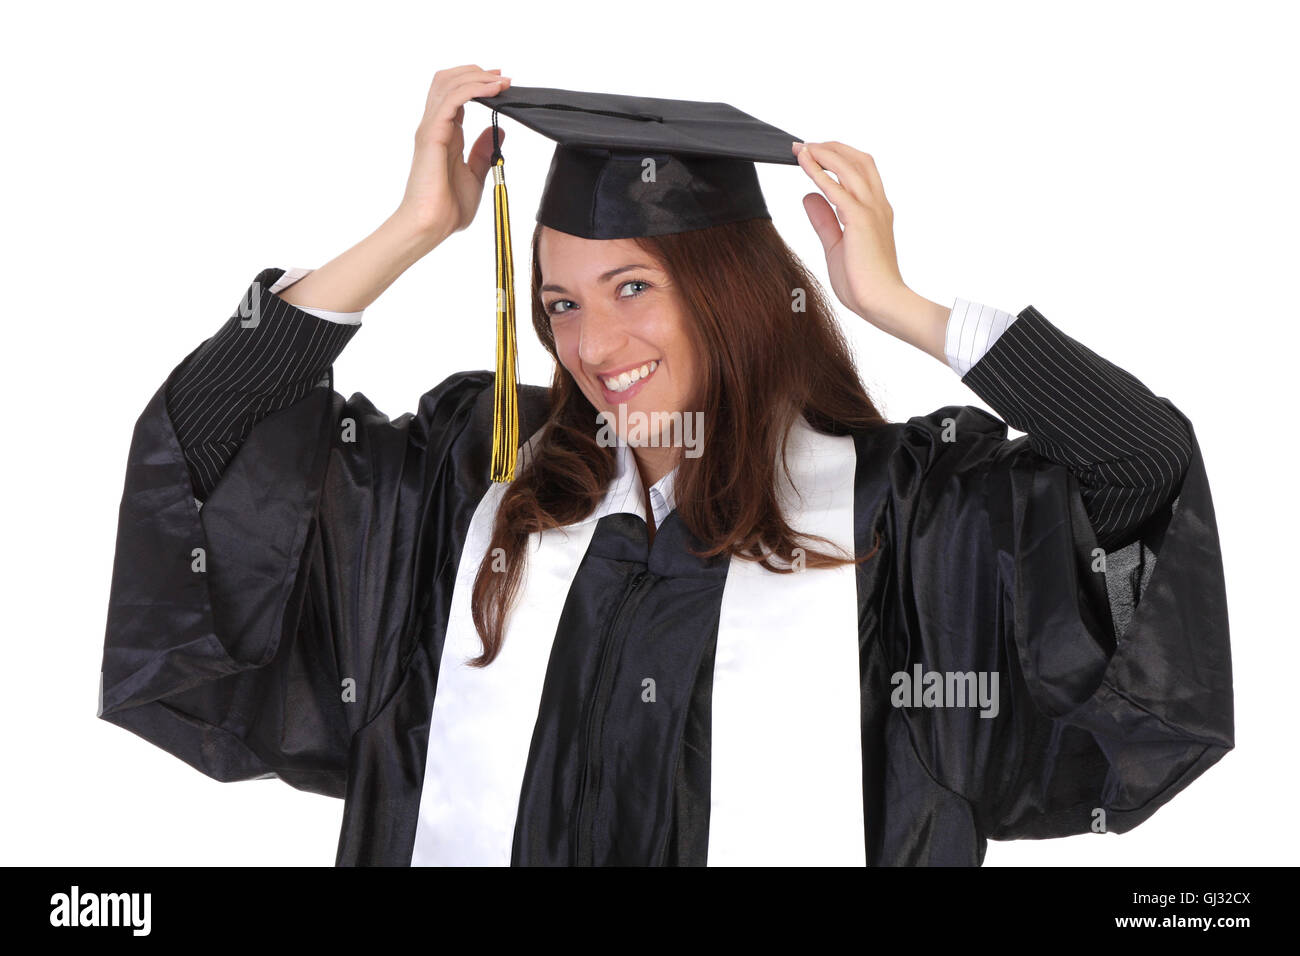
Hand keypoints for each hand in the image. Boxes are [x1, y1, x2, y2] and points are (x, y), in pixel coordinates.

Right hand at [396, 65, 511, 245]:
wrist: (431, 226)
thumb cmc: (448, 210)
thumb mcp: (475, 177)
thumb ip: (483, 153)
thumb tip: (497, 130)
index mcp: (445, 135)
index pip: (456, 96)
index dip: (477, 84)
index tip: (502, 84)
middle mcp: (435, 126)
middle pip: (448, 81)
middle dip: (475, 72)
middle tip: (502, 76)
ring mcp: (431, 128)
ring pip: (448, 84)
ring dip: (477, 76)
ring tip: (501, 80)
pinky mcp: (432, 134)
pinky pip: (452, 100)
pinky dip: (474, 89)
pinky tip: (494, 91)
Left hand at [794, 141, 914, 334]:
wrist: (881, 303)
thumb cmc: (864, 283)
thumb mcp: (836, 245)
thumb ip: (824, 220)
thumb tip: (809, 197)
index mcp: (875, 211)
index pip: (861, 171)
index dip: (838, 157)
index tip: (814, 154)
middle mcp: (877, 205)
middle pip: (858, 160)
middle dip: (831, 147)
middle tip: (804, 145)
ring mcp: (871, 210)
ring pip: (849, 166)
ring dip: (823, 153)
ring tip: (802, 148)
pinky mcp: (860, 220)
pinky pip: (836, 188)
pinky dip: (818, 171)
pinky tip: (804, 163)